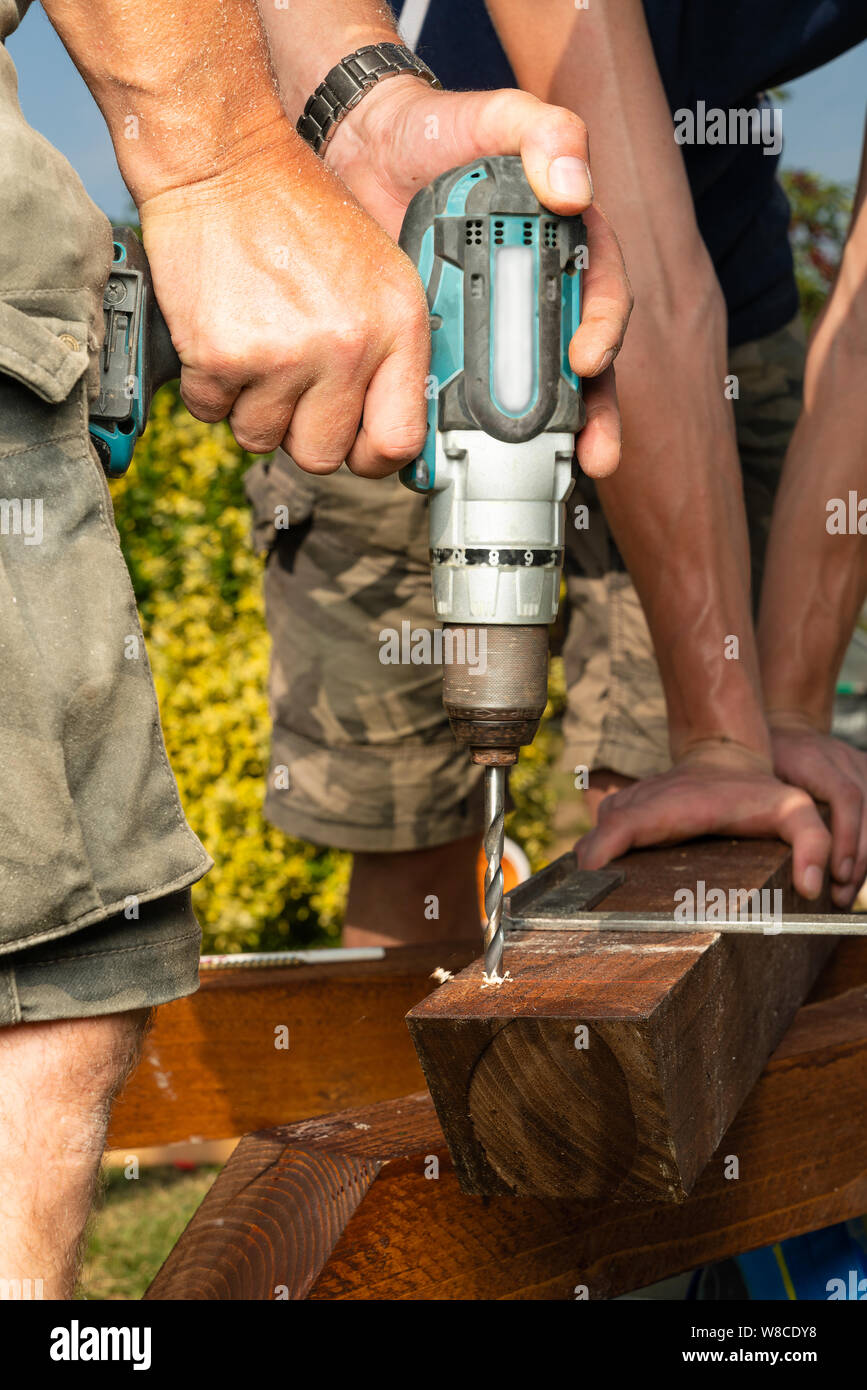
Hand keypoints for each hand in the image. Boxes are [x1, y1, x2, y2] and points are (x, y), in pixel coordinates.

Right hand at [138, 128, 429, 477]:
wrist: (223, 162)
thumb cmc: (297, 214)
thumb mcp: (377, 274)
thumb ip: (389, 352)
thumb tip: (385, 428)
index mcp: (396, 326)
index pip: (399, 440)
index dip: (371, 456)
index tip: (355, 448)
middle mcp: (346, 346)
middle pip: (321, 454)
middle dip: (299, 429)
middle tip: (289, 381)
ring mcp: (283, 354)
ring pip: (260, 438)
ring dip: (250, 404)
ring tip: (255, 345)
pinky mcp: (222, 355)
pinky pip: (209, 412)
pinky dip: (208, 385)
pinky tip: (221, 334)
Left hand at [326, 78, 632, 478]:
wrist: (357, 153)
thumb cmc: (433, 131)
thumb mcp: (495, 118)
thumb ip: (543, 132)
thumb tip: (574, 188)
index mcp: (561, 250)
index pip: (601, 297)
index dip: (605, 332)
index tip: (588, 358)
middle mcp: (533, 300)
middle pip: (577, 370)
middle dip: (593, 421)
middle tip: (594, 456)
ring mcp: (487, 332)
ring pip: (523, 398)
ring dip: (535, 446)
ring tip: (536, 479)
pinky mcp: (441, 353)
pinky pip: (458, 402)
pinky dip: (462, 437)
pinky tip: (456, 463)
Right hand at [575, 741, 832, 902]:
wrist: (729, 756)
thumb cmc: (761, 790)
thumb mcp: (795, 810)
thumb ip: (813, 843)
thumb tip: (812, 887)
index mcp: (671, 807)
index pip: (620, 826)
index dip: (600, 855)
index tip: (593, 886)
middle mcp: (641, 804)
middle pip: (594, 844)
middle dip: (589, 880)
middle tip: (596, 920)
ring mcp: (627, 807)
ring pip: (590, 843)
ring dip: (591, 873)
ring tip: (600, 911)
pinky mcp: (622, 813)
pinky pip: (596, 840)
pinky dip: (596, 861)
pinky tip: (608, 889)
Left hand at [767, 713, 866, 907]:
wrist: (783, 728)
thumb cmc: (761, 762)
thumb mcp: (757, 776)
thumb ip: (765, 804)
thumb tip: (759, 843)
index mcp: (812, 758)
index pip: (844, 796)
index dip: (844, 837)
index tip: (836, 873)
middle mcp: (841, 758)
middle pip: (866, 808)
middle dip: (858, 858)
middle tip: (839, 897)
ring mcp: (858, 762)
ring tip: (847, 891)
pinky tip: (857, 871)